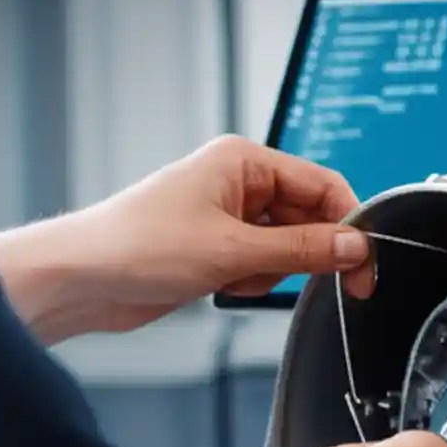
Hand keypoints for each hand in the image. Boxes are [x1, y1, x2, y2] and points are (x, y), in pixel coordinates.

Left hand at [0, 135, 375, 342]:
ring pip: (286, 244)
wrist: (82, 279)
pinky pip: (261, 262)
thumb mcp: (234, 251)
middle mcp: (238, 181)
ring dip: (274, 269)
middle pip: (308, 216)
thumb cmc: (138, 246)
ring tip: (236, 277)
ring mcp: (227, 214)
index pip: (323, 185)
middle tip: (313, 283)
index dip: (349, 225)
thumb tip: (354, 246)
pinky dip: (253, 279)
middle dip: (306, 253)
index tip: (364, 264)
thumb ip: (303, 249)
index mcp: (244, 161)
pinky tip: (224, 285)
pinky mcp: (216, 245)